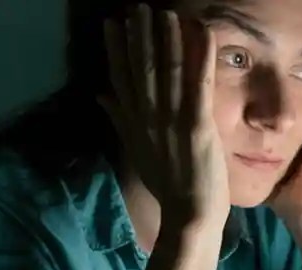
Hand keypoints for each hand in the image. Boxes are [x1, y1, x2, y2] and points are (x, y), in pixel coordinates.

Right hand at [99, 4, 228, 236]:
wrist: (188, 216)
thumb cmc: (167, 186)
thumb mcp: (136, 151)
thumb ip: (120, 119)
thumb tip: (100, 95)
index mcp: (134, 123)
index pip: (121, 78)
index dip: (116, 48)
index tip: (111, 23)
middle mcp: (149, 117)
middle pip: (141, 67)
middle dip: (139, 34)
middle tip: (137, 7)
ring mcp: (172, 120)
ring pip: (167, 70)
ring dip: (166, 37)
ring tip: (164, 12)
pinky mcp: (197, 126)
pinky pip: (198, 83)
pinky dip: (200, 55)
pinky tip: (201, 31)